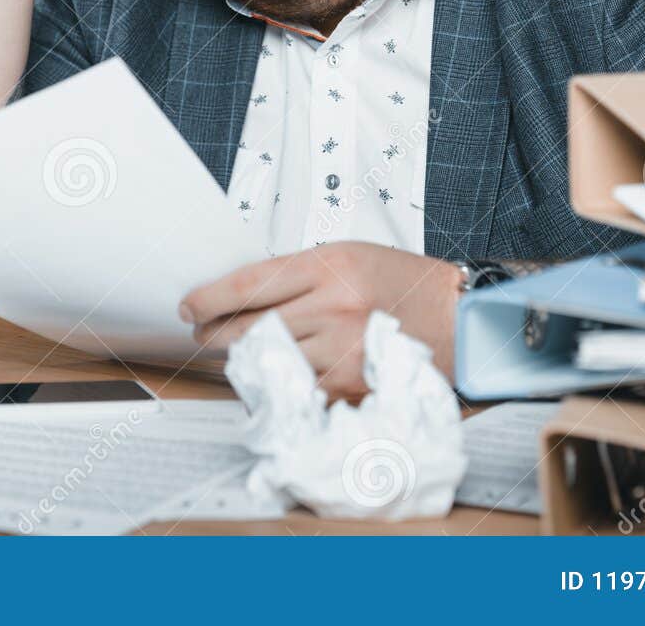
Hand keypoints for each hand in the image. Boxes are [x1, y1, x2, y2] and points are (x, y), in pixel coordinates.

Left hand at [180, 242, 462, 401]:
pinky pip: (298, 388)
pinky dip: (278, 384)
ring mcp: (343, 350)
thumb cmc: (400, 282)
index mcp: (329, 266)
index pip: (249, 284)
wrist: (454, 316)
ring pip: (269, 363)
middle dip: (216, 333)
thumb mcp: (347, 256)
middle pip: (250, 327)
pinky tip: (270, 377)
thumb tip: (242, 296)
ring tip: (232, 356)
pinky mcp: (351, 385)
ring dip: (242, 363)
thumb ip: (298, 275)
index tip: (190, 306)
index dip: (209, 298)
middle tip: (203, 333)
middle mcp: (334, 308)